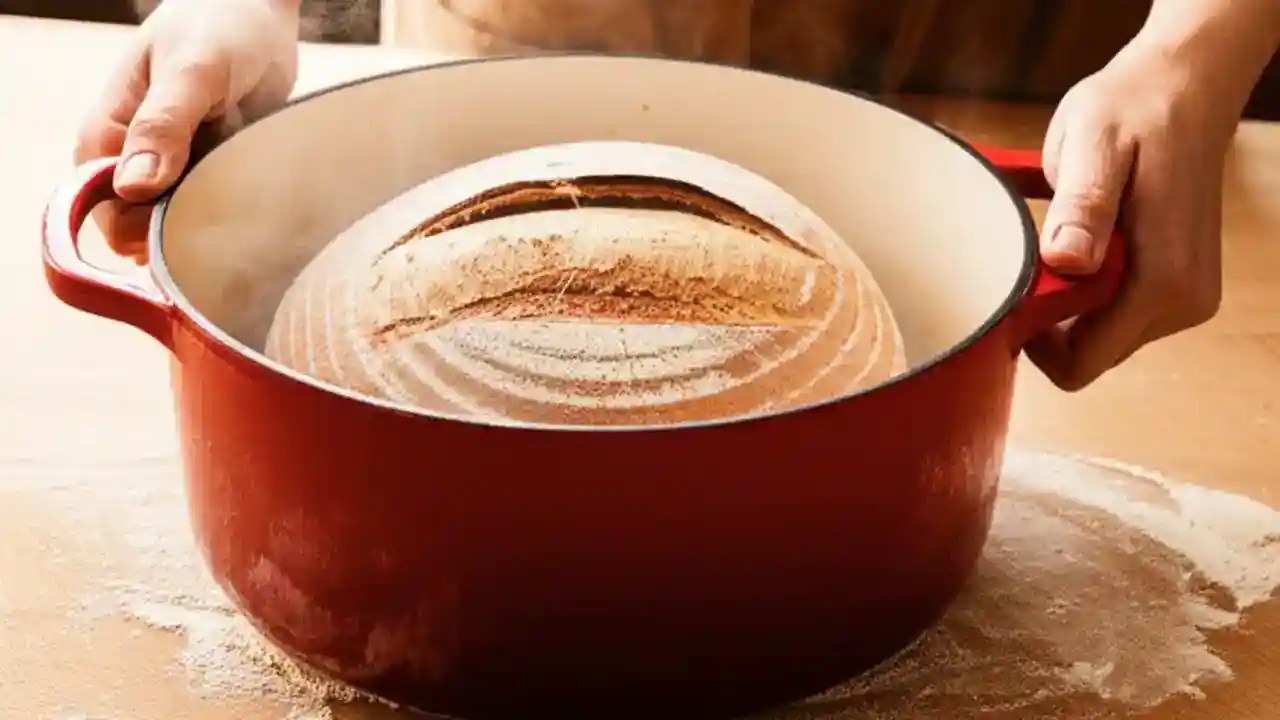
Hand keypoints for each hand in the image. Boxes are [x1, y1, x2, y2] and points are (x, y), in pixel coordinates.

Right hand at [74, 0, 298, 259]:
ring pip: (181, 223)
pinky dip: (231, 213)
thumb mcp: (192, 71)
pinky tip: (254, 206)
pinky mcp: (212, 171)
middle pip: (141, 226)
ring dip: (208, 225)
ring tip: (242, 203)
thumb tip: (133, 187)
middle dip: (177, 232)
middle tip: (222, 214)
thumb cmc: (219, 28)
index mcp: (108, 134)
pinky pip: (215, 209)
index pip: (104, 208)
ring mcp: (175, 167)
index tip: (180, 225)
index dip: (136, 229)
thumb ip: (163, 124)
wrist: (263, 14)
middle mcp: (135, 157)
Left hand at [1030, 42, 1238, 389]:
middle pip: (1088, 354)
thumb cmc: (1134, 109)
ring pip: (1097, 337)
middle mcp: (1183, 302)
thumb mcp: (1094, 144)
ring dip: (1066, 300)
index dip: (1034, 341)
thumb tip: (1068, 260)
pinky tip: (1077, 242)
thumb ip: (1083, 206)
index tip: (1010, 292)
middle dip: (1048, 321)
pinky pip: (1112, 313)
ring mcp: (1184, 298)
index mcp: (1163, 279)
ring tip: (1057, 239)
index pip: (1082, 363)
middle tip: (1028, 256)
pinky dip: (1085, 287)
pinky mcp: (1176, 287)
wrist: (1184, 87)